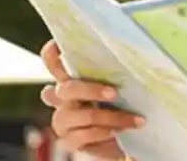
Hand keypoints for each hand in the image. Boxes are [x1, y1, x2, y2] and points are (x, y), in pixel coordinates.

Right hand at [40, 39, 143, 158]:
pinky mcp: (70, 141)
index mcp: (71, 80)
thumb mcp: (118, 86)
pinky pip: (83, 136)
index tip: (59, 45)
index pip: (53, 63)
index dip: (52, 54)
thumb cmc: (121, 105)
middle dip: (91, 90)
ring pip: (80, 115)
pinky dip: (104, 133)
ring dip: (110, 117)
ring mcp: (63, 121)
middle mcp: (62, 99)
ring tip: (134, 119)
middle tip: (115, 93)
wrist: (123, 140)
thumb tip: (132, 54)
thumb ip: (114, 73)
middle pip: (66, 89)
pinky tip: (119, 132)